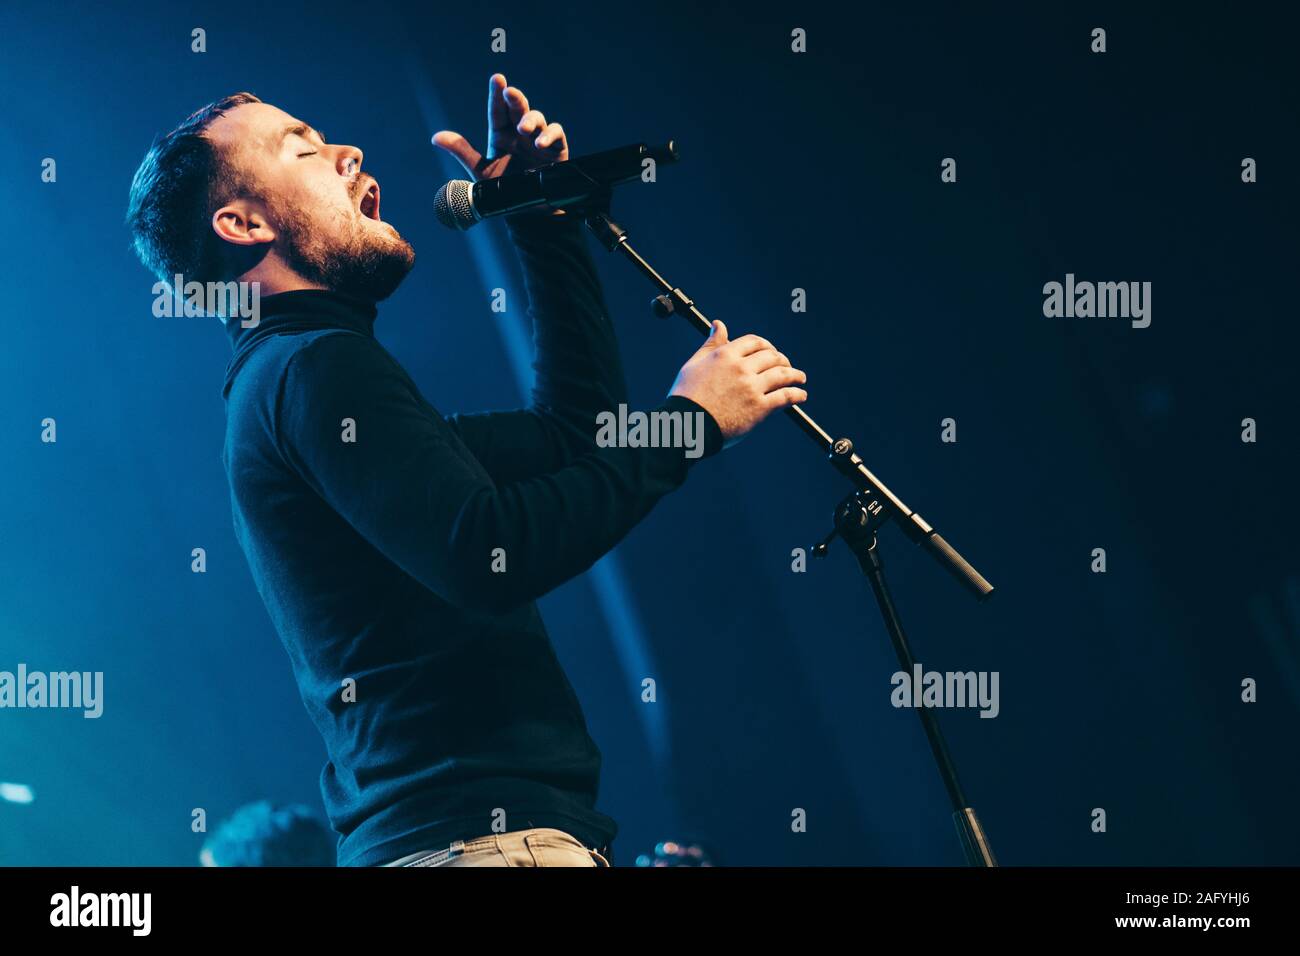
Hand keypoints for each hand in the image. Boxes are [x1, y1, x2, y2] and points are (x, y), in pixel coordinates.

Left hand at [433, 73, 568, 182]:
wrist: (529, 212)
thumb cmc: (504, 191)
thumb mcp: (480, 172)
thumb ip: (462, 152)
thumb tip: (436, 137)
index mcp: (501, 135)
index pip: (498, 110)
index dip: (497, 94)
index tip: (497, 79)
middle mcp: (519, 134)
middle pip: (518, 108)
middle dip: (515, 98)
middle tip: (510, 93)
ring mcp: (538, 139)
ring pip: (537, 118)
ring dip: (531, 120)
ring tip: (524, 130)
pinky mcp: (556, 149)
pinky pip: (556, 133)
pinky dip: (550, 134)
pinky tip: (541, 142)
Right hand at [668, 321, 807, 446]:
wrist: (687, 426)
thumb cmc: (687, 397)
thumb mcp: (695, 364)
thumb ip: (711, 344)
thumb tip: (719, 324)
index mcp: (725, 355)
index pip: (755, 342)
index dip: (766, 346)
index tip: (770, 352)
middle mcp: (741, 368)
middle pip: (772, 356)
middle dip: (782, 360)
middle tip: (786, 366)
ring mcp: (752, 388)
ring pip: (782, 374)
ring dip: (795, 375)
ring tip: (800, 378)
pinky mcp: (759, 408)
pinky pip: (785, 397)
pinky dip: (796, 395)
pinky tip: (800, 395)